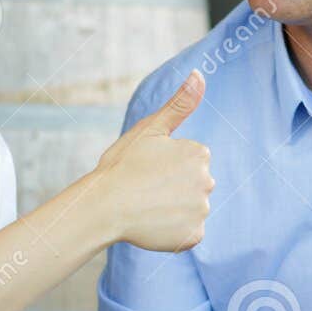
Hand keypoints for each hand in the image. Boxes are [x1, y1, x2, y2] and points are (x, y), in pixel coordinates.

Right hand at [90, 70, 213, 252]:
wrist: (104, 206)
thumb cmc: (122, 165)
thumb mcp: (150, 129)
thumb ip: (180, 104)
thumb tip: (200, 74)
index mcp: (199, 154)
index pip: (190, 163)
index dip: (166, 167)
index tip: (147, 170)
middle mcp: (207, 181)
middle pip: (193, 186)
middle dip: (174, 188)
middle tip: (145, 190)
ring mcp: (201, 210)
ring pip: (190, 210)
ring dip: (173, 210)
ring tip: (147, 207)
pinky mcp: (193, 236)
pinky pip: (189, 234)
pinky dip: (174, 232)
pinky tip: (154, 224)